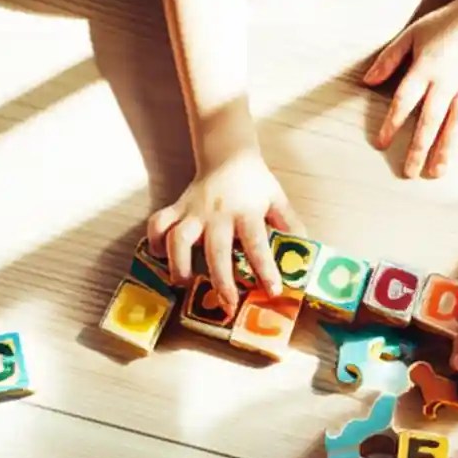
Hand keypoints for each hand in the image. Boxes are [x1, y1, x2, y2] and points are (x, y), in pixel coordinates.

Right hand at [145, 151, 303, 314]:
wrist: (227, 153)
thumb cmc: (254, 182)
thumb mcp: (277, 199)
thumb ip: (290, 225)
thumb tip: (304, 256)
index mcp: (246, 212)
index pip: (257, 243)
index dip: (265, 269)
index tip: (272, 292)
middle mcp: (218, 213)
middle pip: (216, 249)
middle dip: (221, 280)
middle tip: (227, 305)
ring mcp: (193, 210)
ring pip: (178, 237)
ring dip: (179, 263)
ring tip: (183, 283)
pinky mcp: (176, 207)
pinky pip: (157, 224)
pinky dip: (154, 241)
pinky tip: (159, 257)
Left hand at [364, 0, 457, 177]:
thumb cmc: (447, 24)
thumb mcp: (412, 34)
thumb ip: (389, 59)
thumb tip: (367, 80)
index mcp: (425, 68)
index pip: (404, 100)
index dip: (391, 123)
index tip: (381, 144)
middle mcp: (447, 80)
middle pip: (430, 120)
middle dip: (419, 148)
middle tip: (410, 172)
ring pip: (457, 123)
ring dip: (446, 149)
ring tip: (437, 171)